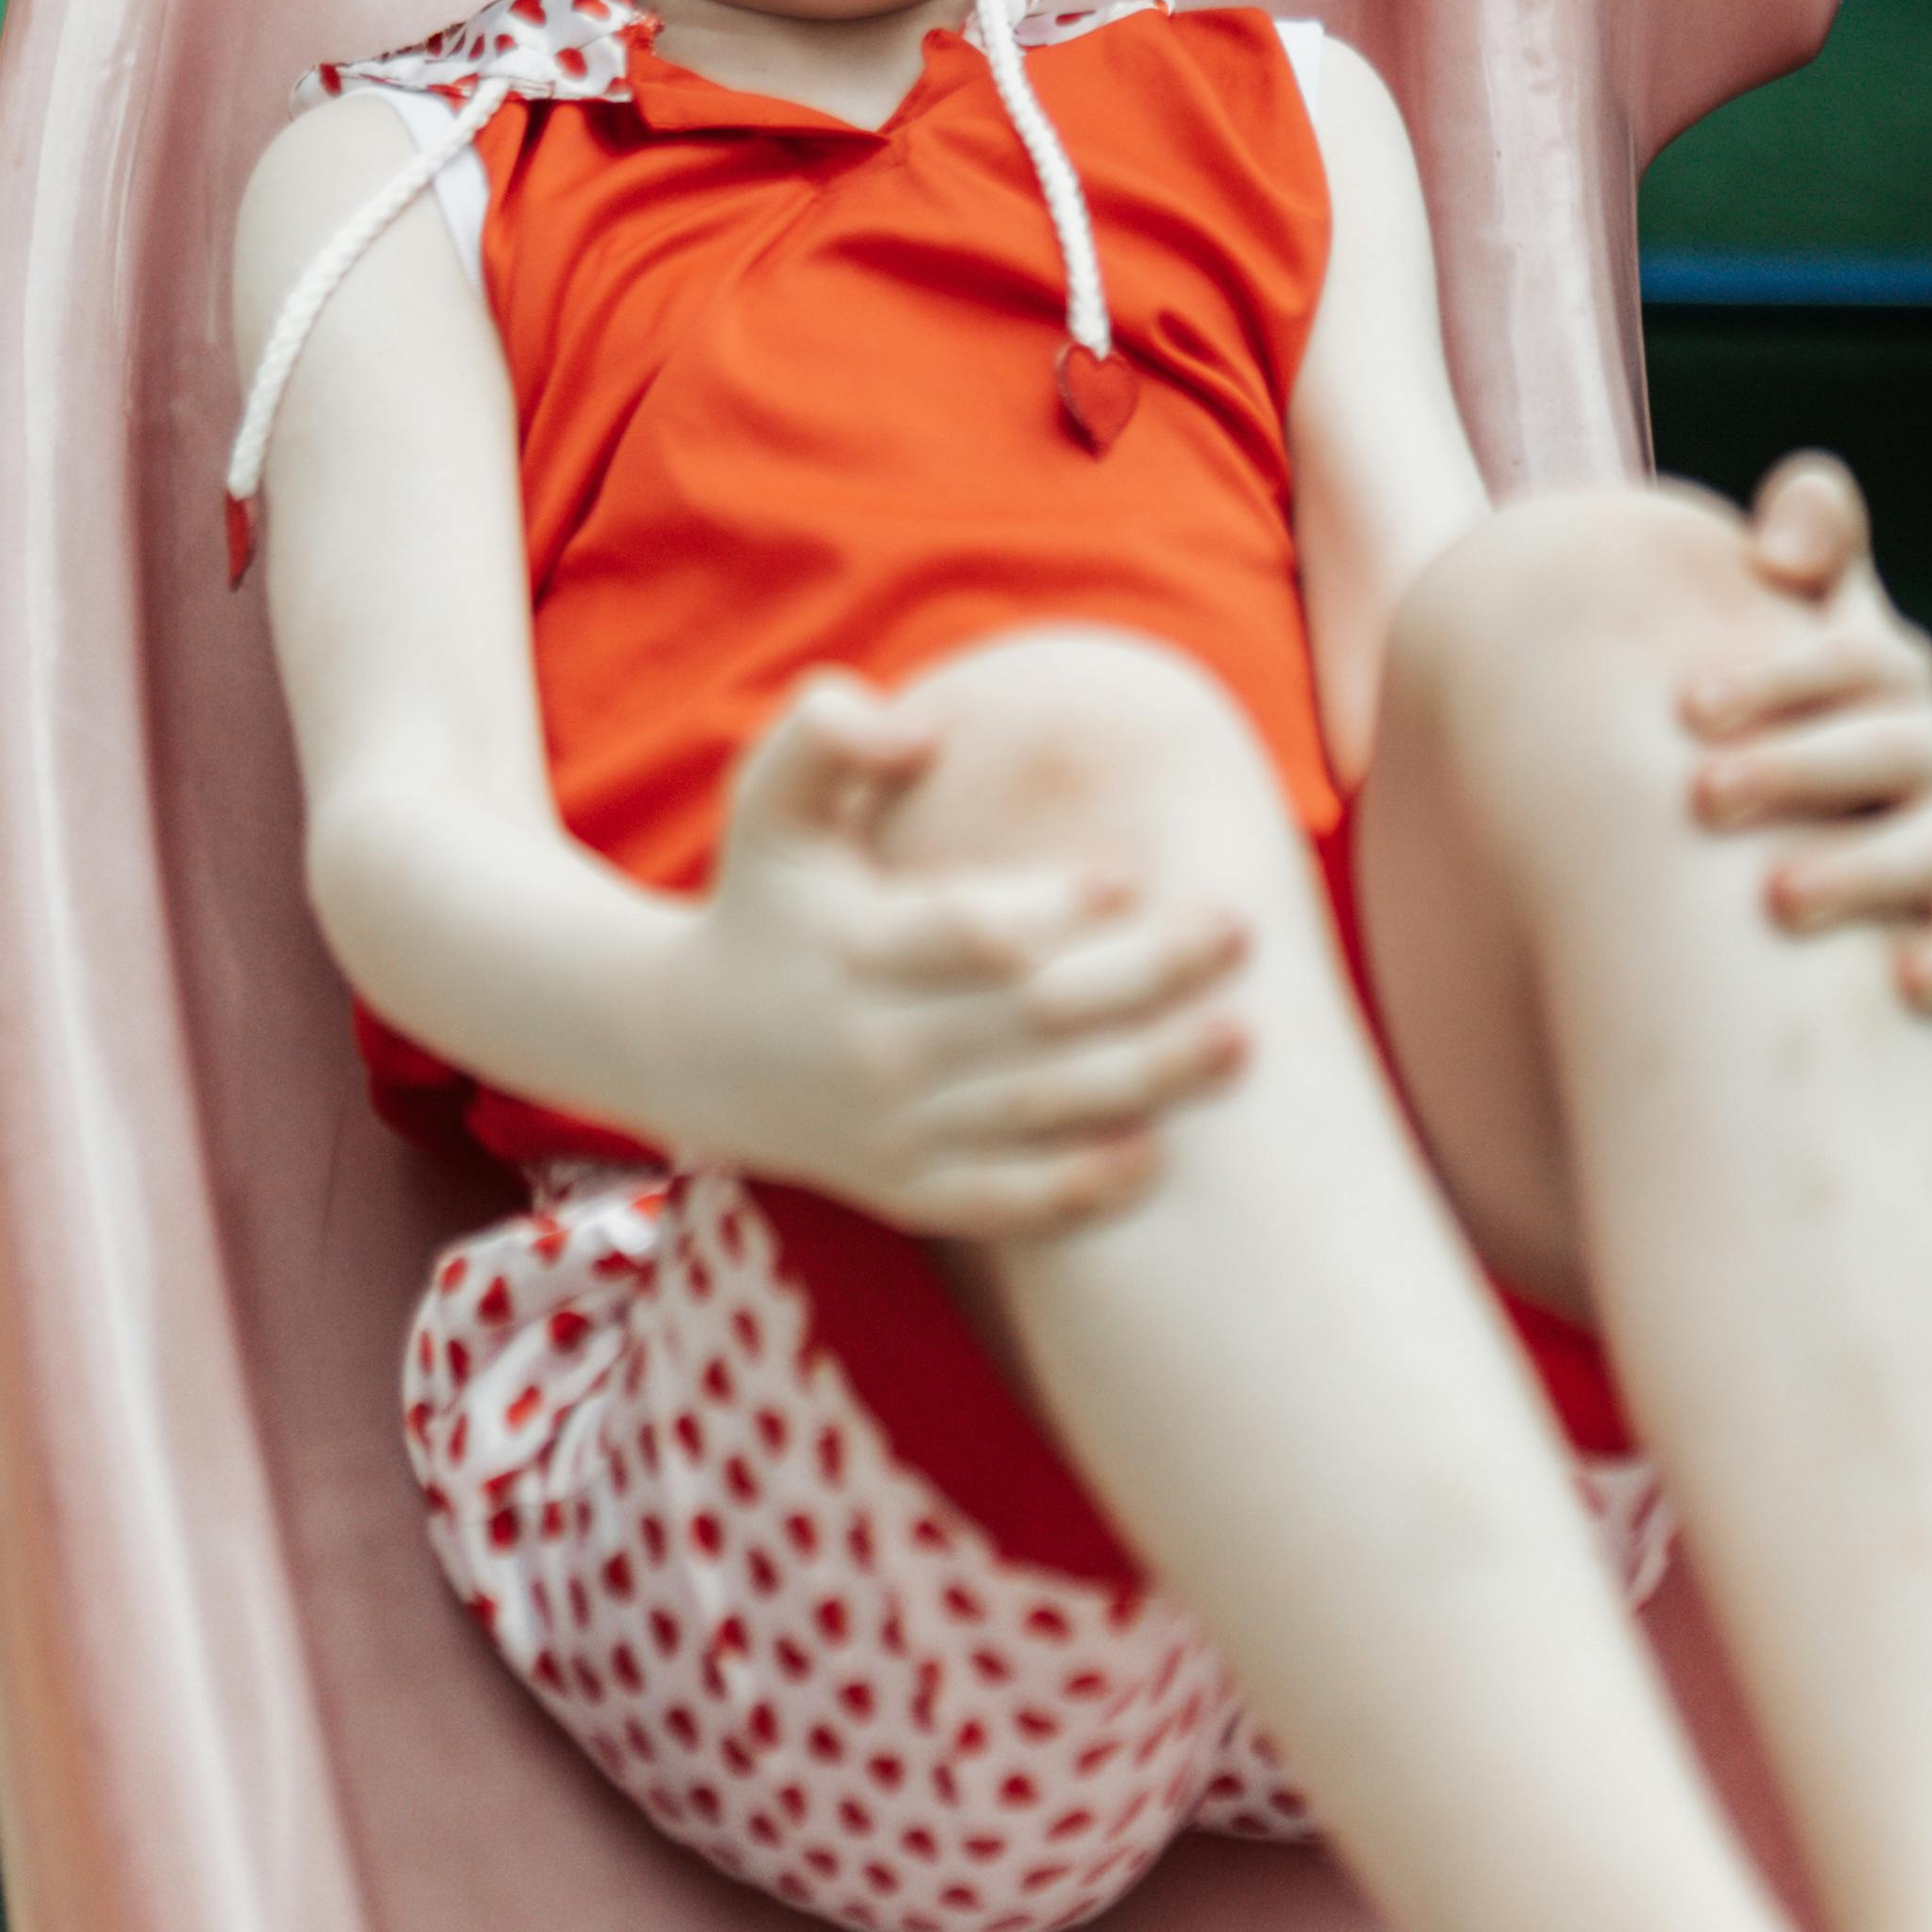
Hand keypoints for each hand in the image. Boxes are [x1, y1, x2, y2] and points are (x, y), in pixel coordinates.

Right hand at [666, 673, 1255, 1236]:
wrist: (692, 1047)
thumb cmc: (766, 898)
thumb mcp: (770, 801)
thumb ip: (828, 732)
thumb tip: (923, 730)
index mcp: (851, 948)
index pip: (965, 931)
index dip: (1051, 906)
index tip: (1128, 875)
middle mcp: (873, 1047)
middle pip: (1030, 1020)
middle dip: (1145, 978)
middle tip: (1239, 931)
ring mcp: (891, 1129)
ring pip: (1035, 1110)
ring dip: (1147, 1079)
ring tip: (1239, 1037)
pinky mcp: (906, 1191)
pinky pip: (1001, 1200)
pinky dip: (1076, 1188)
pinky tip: (1155, 1155)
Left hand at [1680, 456, 1931, 1015]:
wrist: (1737, 830)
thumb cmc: (1739, 709)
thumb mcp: (1752, 623)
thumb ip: (1791, 546)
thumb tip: (1783, 548)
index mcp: (1876, 671)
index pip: (1861, 653)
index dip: (1788, 671)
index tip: (1687, 706)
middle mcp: (1920, 747)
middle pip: (1895, 745)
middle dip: (1800, 767)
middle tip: (1703, 795)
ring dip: (1865, 868)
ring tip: (1776, 897)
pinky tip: (1905, 978)